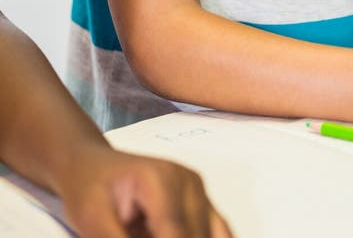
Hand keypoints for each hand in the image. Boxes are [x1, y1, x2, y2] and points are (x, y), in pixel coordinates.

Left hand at [59, 145, 232, 237]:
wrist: (92, 166)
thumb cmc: (88, 191)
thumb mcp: (94, 224)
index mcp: (161, 181)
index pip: (176, 234)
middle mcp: (188, 182)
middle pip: (196, 236)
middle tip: (144, 237)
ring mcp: (198, 190)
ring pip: (213, 235)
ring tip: (149, 234)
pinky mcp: (201, 201)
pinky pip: (220, 230)